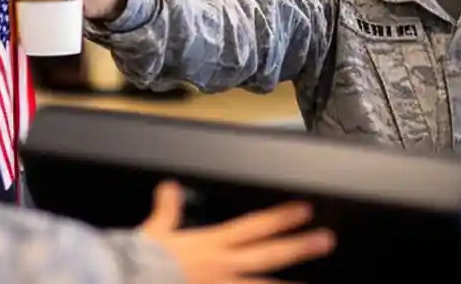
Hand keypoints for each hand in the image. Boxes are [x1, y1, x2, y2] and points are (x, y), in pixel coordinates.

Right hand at [140, 181, 334, 283]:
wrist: (133, 278)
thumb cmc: (144, 259)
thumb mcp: (156, 231)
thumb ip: (167, 210)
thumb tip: (171, 187)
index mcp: (212, 243)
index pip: (253, 226)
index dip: (280, 218)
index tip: (305, 210)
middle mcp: (224, 265)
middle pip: (269, 254)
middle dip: (299, 246)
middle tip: (327, 240)